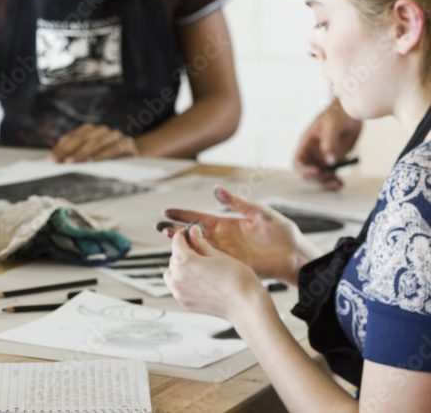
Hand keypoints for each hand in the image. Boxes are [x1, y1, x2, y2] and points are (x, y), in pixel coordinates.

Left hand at [48, 123, 139, 162]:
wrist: (136, 158)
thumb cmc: (108, 159)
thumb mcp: (91, 157)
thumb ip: (75, 155)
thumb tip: (54, 160)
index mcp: (90, 130)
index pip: (72, 137)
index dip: (61, 148)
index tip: (51, 159)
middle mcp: (102, 130)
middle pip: (82, 139)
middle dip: (69, 151)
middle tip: (59, 162)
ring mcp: (115, 135)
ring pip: (96, 142)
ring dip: (83, 152)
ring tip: (72, 162)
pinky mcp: (127, 143)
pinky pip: (112, 148)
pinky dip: (101, 155)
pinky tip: (91, 162)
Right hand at [159, 186, 320, 284]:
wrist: (295, 255)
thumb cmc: (282, 232)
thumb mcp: (259, 213)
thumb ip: (237, 202)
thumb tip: (216, 190)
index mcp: (227, 224)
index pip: (198, 217)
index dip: (183, 214)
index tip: (167, 211)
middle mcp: (223, 239)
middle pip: (193, 234)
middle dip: (176, 230)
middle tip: (160, 227)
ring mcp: (226, 253)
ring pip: (198, 249)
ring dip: (183, 245)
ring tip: (168, 240)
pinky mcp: (232, 265)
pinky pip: (211, 263)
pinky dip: (198, 261)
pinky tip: (187, 259)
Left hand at [163, 223, 265, 319]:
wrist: (246, 305)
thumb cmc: (237, 281)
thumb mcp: (218, 254)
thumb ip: (201, 243)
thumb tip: (193, 233)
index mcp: (184, 261)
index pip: (176, 241)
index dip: (183, 234)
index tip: (189, 233)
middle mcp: (178, 277)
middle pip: (174, 257)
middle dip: (184, 251)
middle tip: (198, 248)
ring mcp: (180, 292)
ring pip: (173, 273)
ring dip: (181, 267)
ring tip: (198, 266)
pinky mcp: (184, 303)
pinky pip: (178, 288)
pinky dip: (183, 281)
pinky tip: (199, 280)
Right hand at [293, 99, 361, 188]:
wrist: (352, 112)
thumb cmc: (337, 113)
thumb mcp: (331, 125)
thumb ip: (329, 143)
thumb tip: (330, 161)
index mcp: (307, 143)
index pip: (298, 160)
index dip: (304, 168)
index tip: (317, 171)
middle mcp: (313, 152)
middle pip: (308, 172)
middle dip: (317, 177)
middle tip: (331, 175)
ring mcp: (324, 157)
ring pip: (320, 176)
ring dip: (326, 182)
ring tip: (338, 183)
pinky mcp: (335, 159)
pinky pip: (332, 174)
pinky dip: (335, 181)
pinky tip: (341, 183)